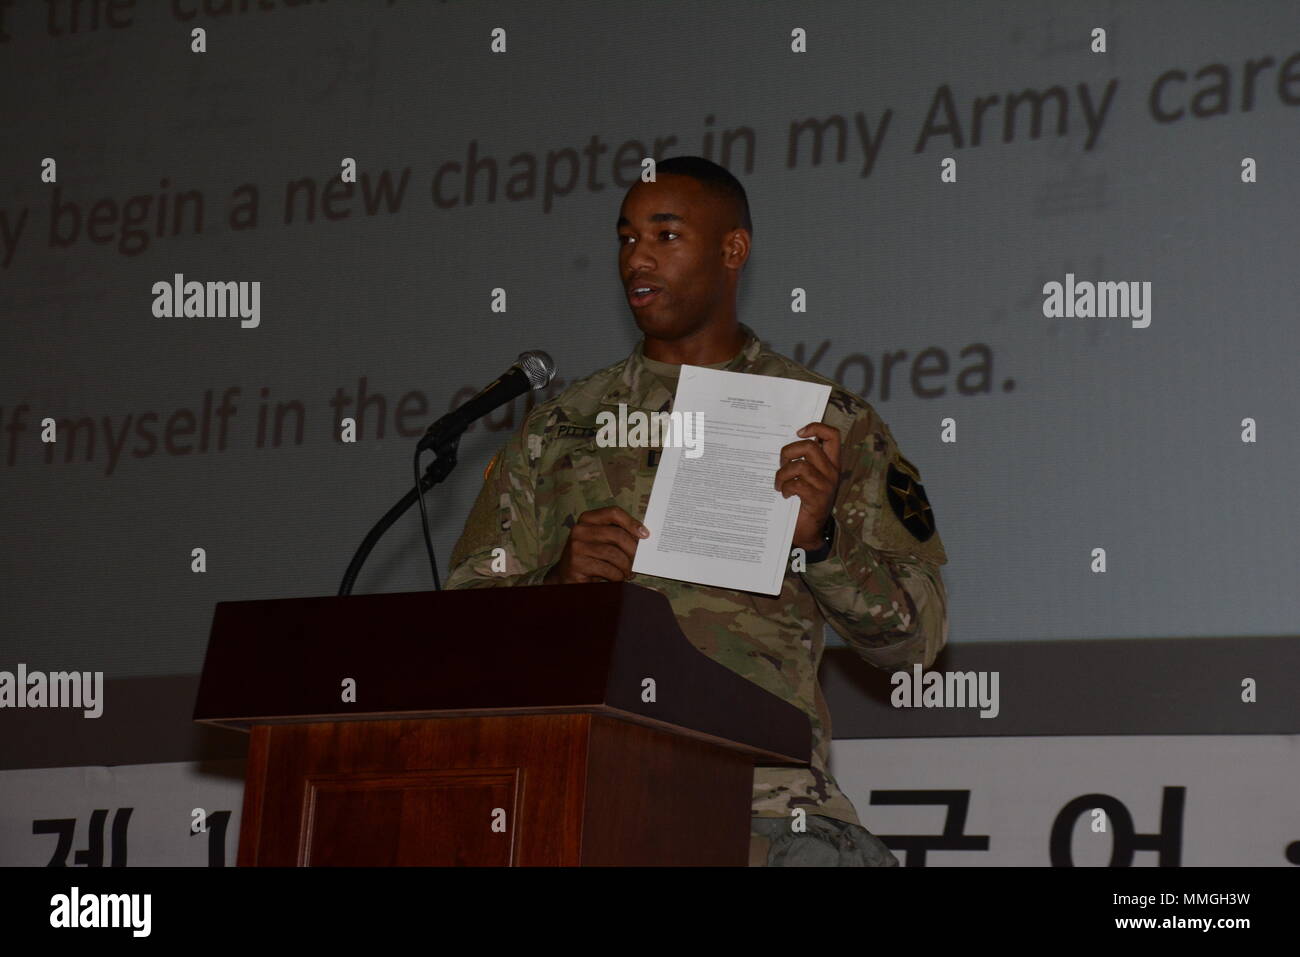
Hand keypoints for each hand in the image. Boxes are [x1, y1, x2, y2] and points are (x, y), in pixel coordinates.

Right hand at [542, 506, 649, 583]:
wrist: (566, 576)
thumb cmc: (591, 556)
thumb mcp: (601, 540)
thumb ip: (617, 534)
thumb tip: (643, 536)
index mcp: (587, 519)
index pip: (613, 513)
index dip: (632, 522)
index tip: (645, 535)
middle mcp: (580, 529)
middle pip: (616, 534)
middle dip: (632, 549)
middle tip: (638, 561)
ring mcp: (576, 547)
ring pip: (614, 554)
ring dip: (626, 566)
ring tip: (629, 573)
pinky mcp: (577, 564)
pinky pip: (607, 569)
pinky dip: (617, 576)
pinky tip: (618, 578)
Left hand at [775, 422, 840, 550]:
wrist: (807, 532)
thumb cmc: (802, 501)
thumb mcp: (806, 478)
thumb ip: (802, 461)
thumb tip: (784, 446)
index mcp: (831, 463)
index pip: (833, 435)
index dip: (816, 427)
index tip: (799, 432)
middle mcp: (831, 472)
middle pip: (810, 447)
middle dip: (789, 452)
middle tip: (781, 464)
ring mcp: (825, 486)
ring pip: (799, 466)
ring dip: (782, 474)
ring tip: (779, 484)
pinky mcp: (817, 499)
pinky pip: (796, 485)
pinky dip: (785, 488)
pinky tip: (783, 495)